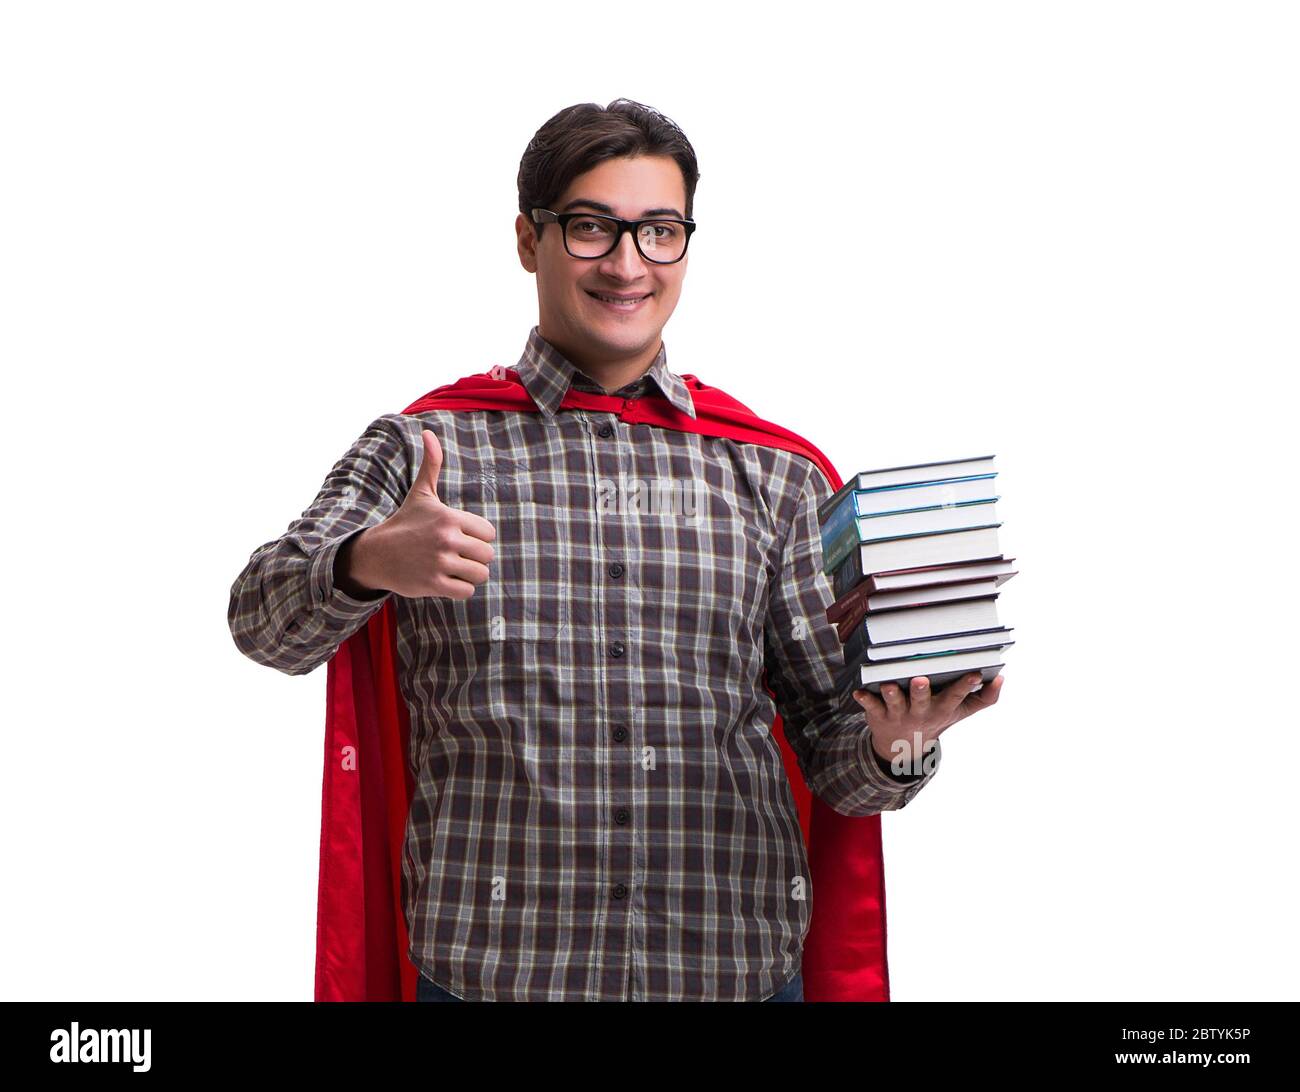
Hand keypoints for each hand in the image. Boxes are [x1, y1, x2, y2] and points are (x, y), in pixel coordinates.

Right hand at [350, 429, 496, 598]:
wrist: (377, 554)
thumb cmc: (405, 523)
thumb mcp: (421, 493)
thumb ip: (432, 464)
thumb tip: (428, 432)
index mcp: (449, 518)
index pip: (489, 533)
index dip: (477, 537)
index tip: (460, 536)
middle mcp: (446, 540)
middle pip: (487, 555)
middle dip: (475, 557)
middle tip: (456, 554)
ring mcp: (440, 564)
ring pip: (480, 575)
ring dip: (470, 574)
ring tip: (452, 567)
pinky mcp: (434, 585)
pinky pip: (466, 591)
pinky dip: (460, 589)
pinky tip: (445, 580)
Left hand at [852, 673, 1003, 772]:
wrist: (903, 747)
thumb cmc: (935, 718)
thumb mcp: (961, 713)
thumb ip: (984, 698)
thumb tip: (1001, 678)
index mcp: (942, 708)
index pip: (956, 697)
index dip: (965, 686)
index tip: (974, 673)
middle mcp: (920, 711)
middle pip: (922, 701)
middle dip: (921, 691)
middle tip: (920, 679)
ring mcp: (899, 713)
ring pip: (895, 703)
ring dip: (891, 694)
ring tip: (888, 685)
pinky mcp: (879, 713)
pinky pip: (870, 706)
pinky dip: (865, 700)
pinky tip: (859, 692)